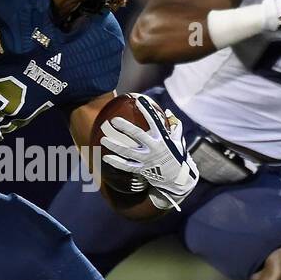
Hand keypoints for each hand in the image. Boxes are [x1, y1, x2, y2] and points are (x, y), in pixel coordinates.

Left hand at [101, 94, 198, 209]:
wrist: (177, 179)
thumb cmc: (176, 156)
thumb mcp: (177, 140)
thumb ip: (174, 125)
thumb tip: (167, 111)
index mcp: (163, 139)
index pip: (154, 122)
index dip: (147, 111)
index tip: (139, 101)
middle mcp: (154, 148)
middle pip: (138, 135)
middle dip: (125, 127)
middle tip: (113, 121)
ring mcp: (147, 160)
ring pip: (128, 152)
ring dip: (115, 146)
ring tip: (103, 139)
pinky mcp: (142, 170)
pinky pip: (127, 166)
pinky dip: (116, 162)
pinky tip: (105, 157)